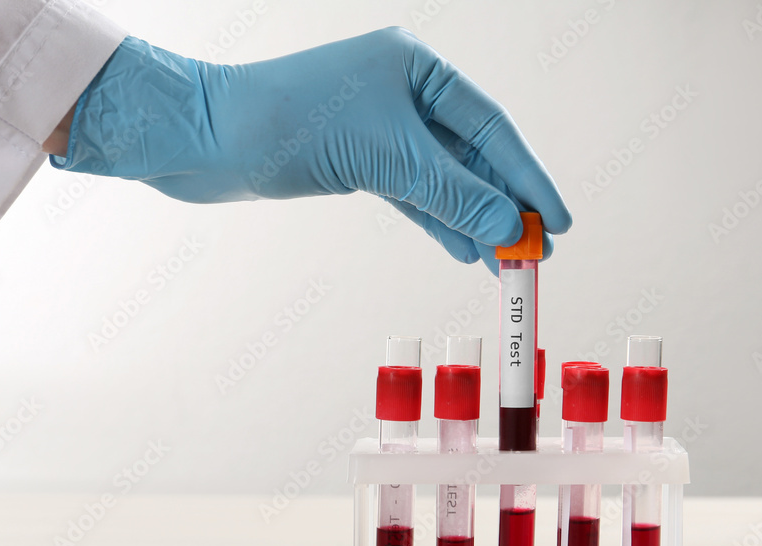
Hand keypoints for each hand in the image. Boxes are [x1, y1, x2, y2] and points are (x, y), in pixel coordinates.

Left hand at [51, 28, 570, 272]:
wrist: (205, 138)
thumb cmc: (285, 123)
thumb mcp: (385, 158)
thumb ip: (454, 193)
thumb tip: (511, 226)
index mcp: (415, 67)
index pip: (490, 126)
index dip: (527, 176)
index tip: (557, 220)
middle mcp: (400, 91)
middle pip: (470, 155)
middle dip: (503, 204)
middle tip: (535, 252)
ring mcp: (376, 126)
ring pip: (441, 179)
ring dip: (473, 221)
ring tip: (506, 262)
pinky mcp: (353, 159)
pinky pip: (410, 193)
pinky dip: (436, 221)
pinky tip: (464, 249)